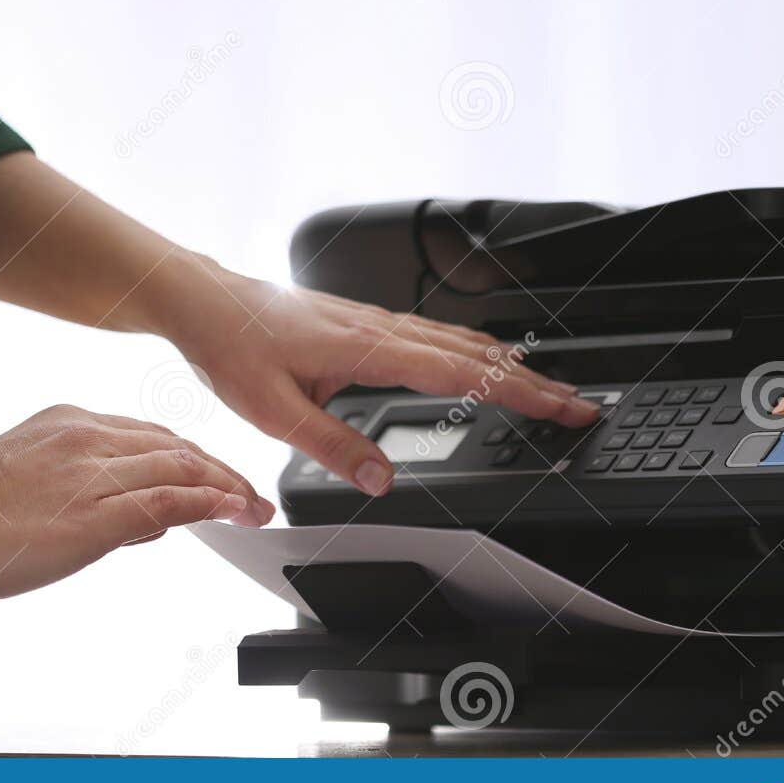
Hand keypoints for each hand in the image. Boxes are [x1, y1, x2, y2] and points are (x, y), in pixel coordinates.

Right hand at [0, 404, 273, 606]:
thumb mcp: (32, 483)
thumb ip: (89, 492)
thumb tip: (146, 521)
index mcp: (68, 422)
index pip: (151, 436)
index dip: (192, 458)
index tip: (218, 477)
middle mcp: (87, 436)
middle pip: (176, 446)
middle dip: (220, 471)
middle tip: (251, 496)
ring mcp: (92, 472)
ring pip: (180, 467)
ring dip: (226, 487)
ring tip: (255, 507)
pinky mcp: (94, 513)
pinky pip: (166, 500)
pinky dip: (208, 502)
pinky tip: (233, 510)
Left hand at [148, 256, 599, 495]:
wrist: (206, 302)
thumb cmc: (233, 347)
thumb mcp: (275, 413)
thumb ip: (333, 447)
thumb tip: (382, 480)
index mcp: (370, 348)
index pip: (465, 373)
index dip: (522, 393)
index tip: (564, 407)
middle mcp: (381, 327)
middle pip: (477, 353)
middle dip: (534, 381)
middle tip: (578, 405)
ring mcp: (377, 321)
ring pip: (460, 340)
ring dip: (508, 364)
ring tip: (545, 387)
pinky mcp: (366, 322)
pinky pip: (436, 334)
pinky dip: (474, 350)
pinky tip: (479, 359)